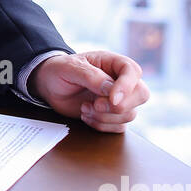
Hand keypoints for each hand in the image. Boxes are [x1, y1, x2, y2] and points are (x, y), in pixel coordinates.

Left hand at [31, 51, 149, 133]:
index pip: (133, 72)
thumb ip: (91, 76)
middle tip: (95, 105)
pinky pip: (119, 127)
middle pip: (141, 95)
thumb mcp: (71, 68)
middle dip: (119, 106)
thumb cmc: (59, 70)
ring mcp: (118, 99)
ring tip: (84, 108)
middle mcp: (120, 81)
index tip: (111, 98)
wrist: (49, 86)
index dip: (126, 87)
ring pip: (130, 114)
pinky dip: (102, 126)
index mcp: (113, 63)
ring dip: (105, 117)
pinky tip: (86, 116)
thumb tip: (111, 90)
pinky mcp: (111, 115)